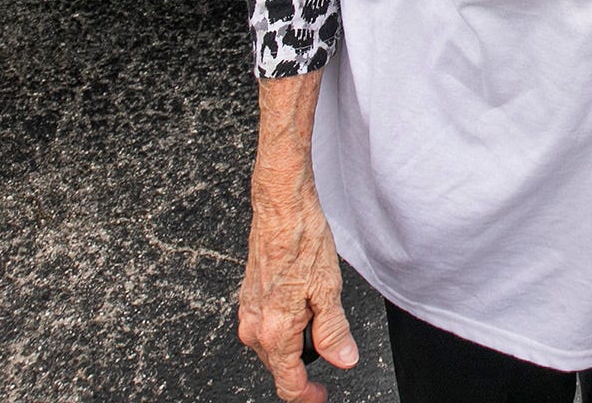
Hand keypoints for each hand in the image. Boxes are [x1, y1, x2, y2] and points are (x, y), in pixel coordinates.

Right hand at [238, 166, 357, 401]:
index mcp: (273, 331)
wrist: (280, 207)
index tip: (322, 396)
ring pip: (273, 347)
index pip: (288, 383)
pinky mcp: (249, 298)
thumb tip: (343, 359)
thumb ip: (334, 331)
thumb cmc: (301, 239)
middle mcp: (254, 326)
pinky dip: (286, 326)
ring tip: (318, 314)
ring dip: (296, 343)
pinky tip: (302, 302)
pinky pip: (267, 327)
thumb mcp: (328, 289)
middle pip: (280, 367)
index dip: (308, 396)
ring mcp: (248, 312)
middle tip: (332, 347)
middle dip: (304, 366)